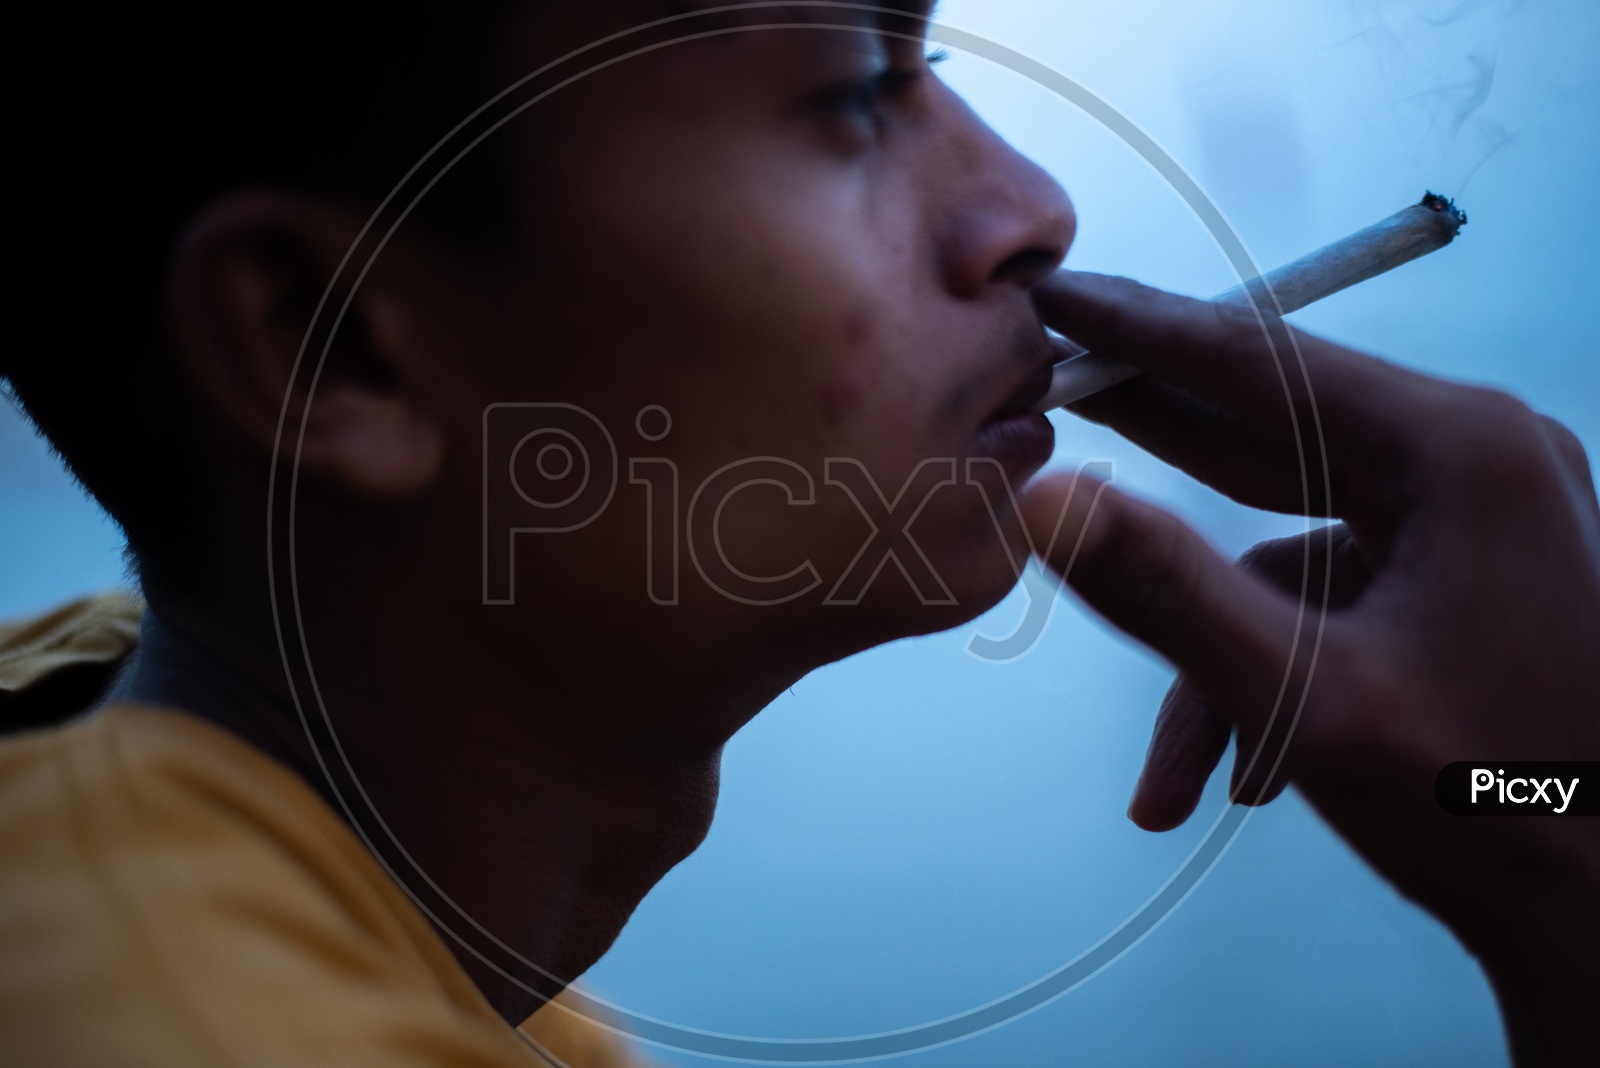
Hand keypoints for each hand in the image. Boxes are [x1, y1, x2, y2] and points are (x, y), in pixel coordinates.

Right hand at [1020, 271, 1599, 1065]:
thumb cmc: (1488, 809)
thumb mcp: (1309, 700)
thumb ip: (1167, 592)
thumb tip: (1044, 501)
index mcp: (1458, 451)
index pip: (1263, 360)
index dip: (1142, 329)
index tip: (1051, 295)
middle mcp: (1473, 460)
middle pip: (1272, 429)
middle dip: (1155, 448)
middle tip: (1044, 406)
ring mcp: (1470, 523)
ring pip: (1288, 546)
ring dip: (1220, 655)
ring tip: (1167, 779)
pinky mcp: (1458, 580)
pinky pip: (1328, 602)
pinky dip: (1273, 676)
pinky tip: (1241, 779)